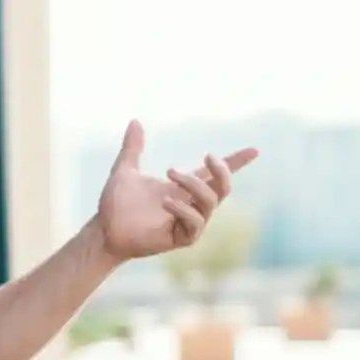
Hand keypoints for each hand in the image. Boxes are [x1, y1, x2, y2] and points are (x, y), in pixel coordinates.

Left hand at [96, 120, 257, 260]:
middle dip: (222, 170)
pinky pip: (194, 223)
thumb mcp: (124, 170)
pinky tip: (166, 202)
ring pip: (211, 202)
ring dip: (195, 184)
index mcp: (183, 188)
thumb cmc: (115, 204)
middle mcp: (191, 204)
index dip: (237, 162)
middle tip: (206, 157)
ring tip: (171, 173)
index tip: (255, 150)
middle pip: (223, 187)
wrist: (104, 229)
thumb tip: (135, 120)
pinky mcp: (181, 238)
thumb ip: (132, 147)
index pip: (216, 174)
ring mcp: (189, 222)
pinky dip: (183, 210)